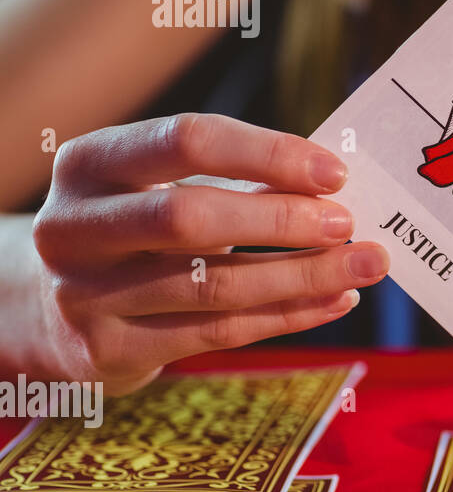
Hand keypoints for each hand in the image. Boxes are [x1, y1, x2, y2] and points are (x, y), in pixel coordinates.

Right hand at [30, 113, 388, 393]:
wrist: (47, 307)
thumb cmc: (134, 227)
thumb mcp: (159, 185)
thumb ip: (234, 180)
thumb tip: (334, 187)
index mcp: (90, 162)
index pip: (187, 141)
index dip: (268, 153)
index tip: (333, 172)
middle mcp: (74, 227)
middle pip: (190, 217)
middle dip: (282, 220)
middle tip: (347, 223)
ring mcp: (84, 294)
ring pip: (213, 286)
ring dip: (303, 275)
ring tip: (365, 264)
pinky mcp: (108, 350)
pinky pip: (218, 334)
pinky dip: (288, 315)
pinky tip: (336, 299)